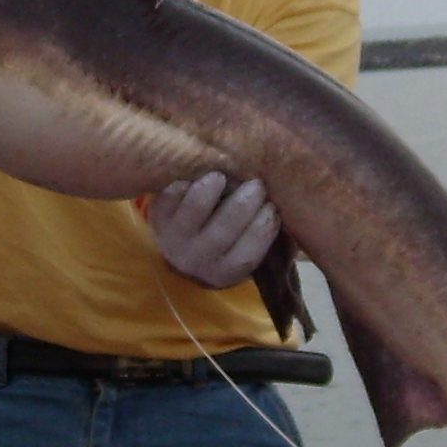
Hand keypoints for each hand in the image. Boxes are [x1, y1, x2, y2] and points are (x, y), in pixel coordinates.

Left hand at [145, 172, 278, 289]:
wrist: (179, 243)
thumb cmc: (225, 240)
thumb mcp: (243, 247)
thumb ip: (265, 231)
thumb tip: (288, 206)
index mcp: (225, 272)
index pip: (248, 253)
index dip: (265, 227)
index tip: (274, 206)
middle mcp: (197, 260)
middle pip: (223, 230)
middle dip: (244, 203)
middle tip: (257, 184)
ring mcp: (174, 238)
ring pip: (194, 209)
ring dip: (211, 189)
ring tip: (222, 176)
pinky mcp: (158, 215)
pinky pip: (171, 195)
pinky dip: (186, 182)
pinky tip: (199, 175)